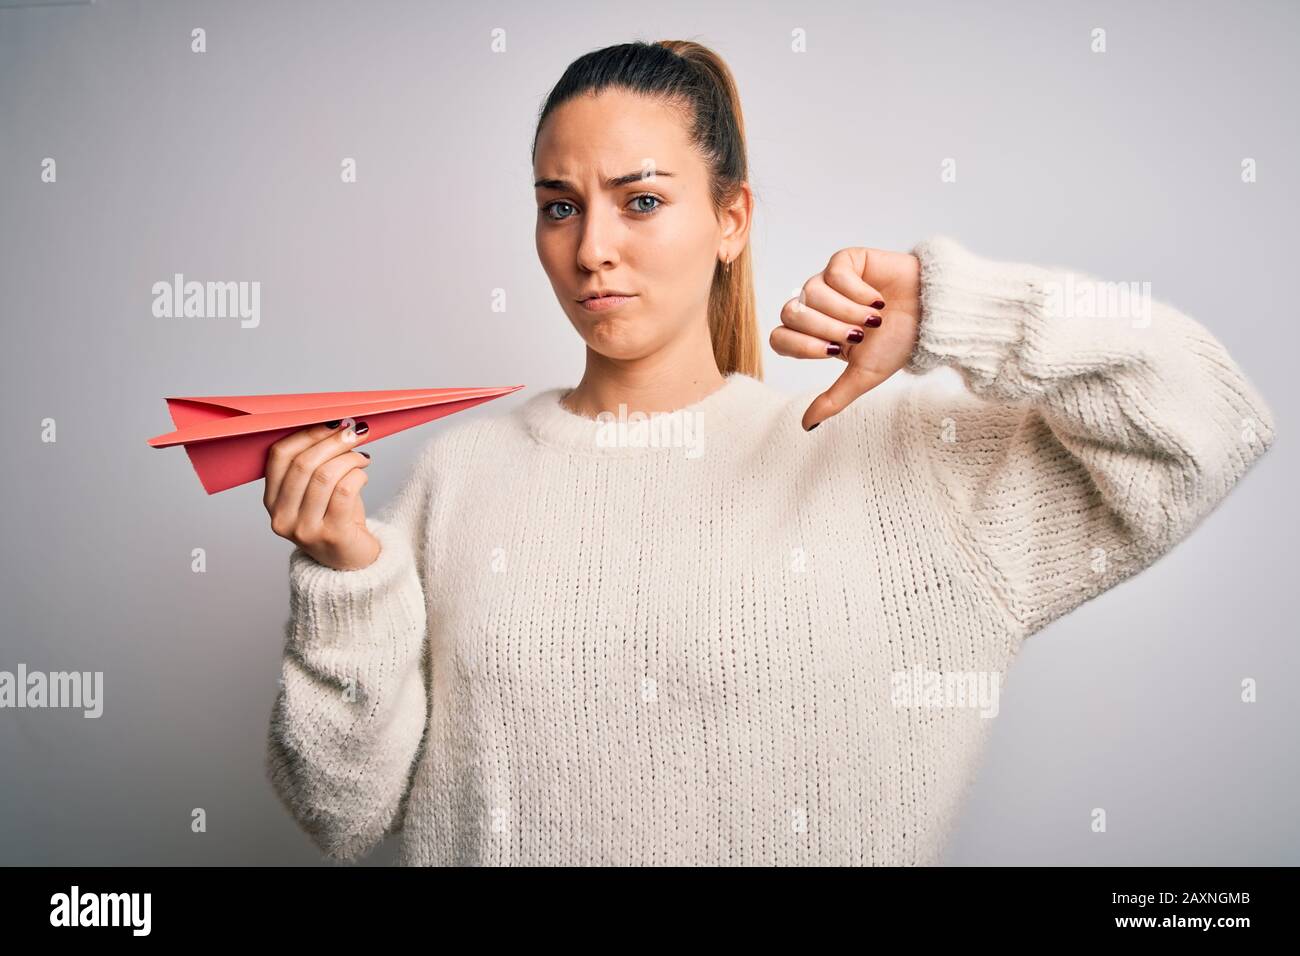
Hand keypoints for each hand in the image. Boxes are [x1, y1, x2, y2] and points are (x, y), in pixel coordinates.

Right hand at [264, 420, 379, 570]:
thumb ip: (317, 462)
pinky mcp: (331, 536)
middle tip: (354, 432)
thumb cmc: (336, 519)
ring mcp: (305, 529)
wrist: (352, 562)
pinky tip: (363, 475)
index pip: (279, 456)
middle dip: (332, 441)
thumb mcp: (317, 491)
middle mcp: (282, 517)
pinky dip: (358, 475)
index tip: (331, 422)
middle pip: (303, 464)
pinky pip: (345, 491)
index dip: (306, 434)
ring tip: (362, 456)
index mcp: (272, 501)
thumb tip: (336, 424)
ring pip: (325, 476)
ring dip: (349, 458)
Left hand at [770, 247, 921, 429]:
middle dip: (827, 328)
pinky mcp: (846, 261)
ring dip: (846, 310)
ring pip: (811, 292)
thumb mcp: (863, 376)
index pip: (780, 337)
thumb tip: (806, 425)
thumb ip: (833, 398)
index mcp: (814, 334)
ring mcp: (828, 281)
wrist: (931, 317)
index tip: (834, 353)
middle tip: (859, 335)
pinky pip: (834, 272)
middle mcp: (815, 306)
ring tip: (874, 318)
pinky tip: (878, 298)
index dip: (801, 346)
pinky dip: (858, 291)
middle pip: (791, 313)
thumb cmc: (898, 343)